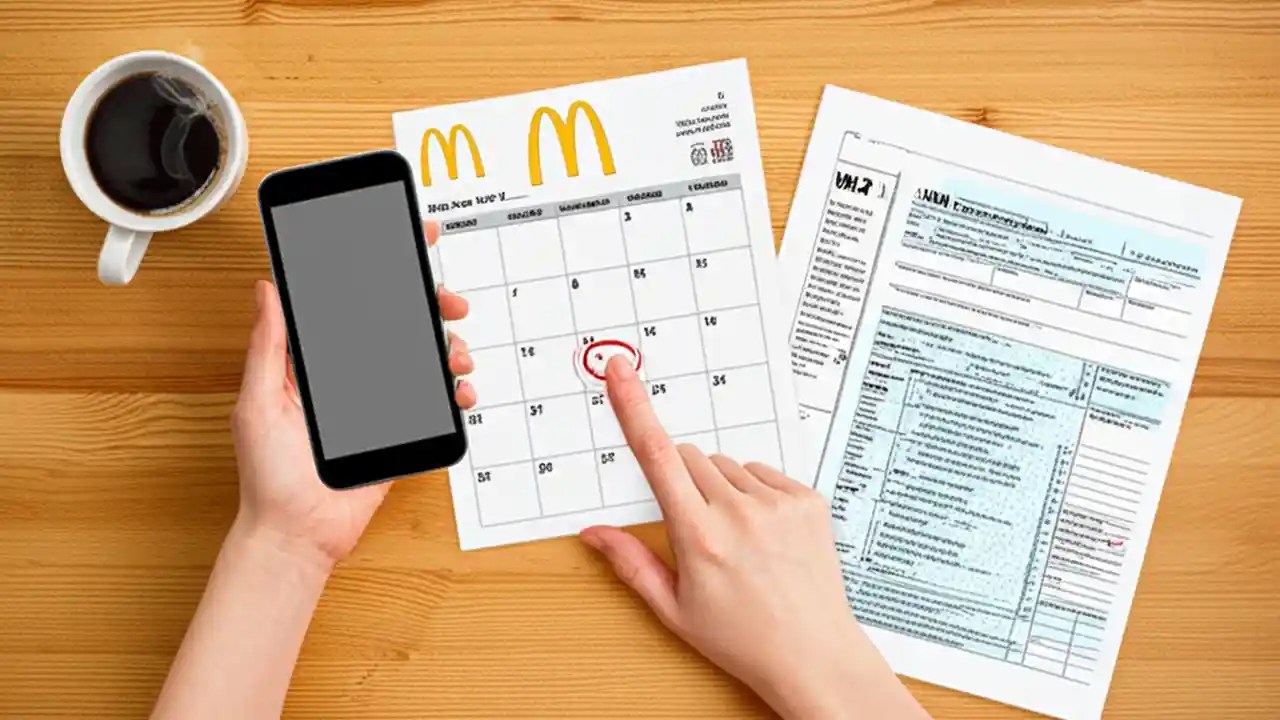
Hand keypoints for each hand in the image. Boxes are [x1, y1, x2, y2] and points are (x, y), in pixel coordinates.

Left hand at [230, 221, 475, 572]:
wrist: (298, 534)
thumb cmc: (268, 478)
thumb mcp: (258, 403)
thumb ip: (268, 346)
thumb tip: (265, 289)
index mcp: (312, 361)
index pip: (347, 301)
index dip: (377, 268)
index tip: (402, 240)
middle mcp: (348, 375)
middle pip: (397, 323)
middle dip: (428, 304)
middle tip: (447, 302)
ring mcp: (377, 402)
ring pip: (423, 357)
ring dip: (447, 347)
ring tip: (455, 354)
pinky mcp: (400, 429)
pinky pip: (434, 402)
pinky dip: (454, 392)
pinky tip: (458, 390)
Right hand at [580, 357, 926, 719]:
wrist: (813, 654)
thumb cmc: (742, 638)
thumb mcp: (674, 609)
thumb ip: (631, 564)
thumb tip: (593, 532)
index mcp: (699, 537)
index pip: (657, 456)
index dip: (634, 408)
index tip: (622, 372)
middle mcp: (739, 513)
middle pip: (689, 458)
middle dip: (682, 481)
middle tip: (696, 526)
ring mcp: (778, 503)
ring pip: (725, 465)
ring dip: (719, 488)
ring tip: (736, 538)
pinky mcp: (808, 500)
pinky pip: (763, 472)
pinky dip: (755, 492)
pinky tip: (763, 533)